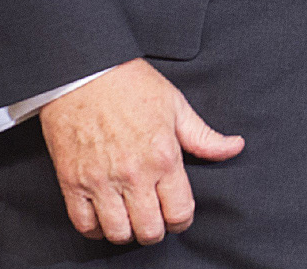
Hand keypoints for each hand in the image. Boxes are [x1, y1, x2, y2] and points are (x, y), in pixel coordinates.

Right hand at [39, 58, 242, 244]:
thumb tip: (234, 147)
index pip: (179, 212)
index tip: (178, 216)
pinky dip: (96, 228)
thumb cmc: (131, 85)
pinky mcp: (72, 183)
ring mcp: (100, 181)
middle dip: (157, 230)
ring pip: (118, 233)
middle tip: (155, 220)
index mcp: (163, 156)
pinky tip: (105, 216)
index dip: (182, 221)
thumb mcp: (176, 106)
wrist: (84, 73)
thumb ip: (204, 136)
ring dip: (127, 232)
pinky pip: (84, 224)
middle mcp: (133, 174)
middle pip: (150, 230)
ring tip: (131, 218)